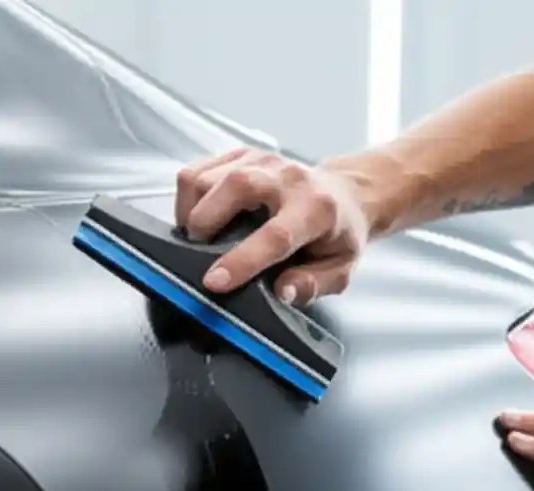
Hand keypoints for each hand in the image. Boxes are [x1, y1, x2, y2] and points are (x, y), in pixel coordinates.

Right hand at [174, 147, 372, 305]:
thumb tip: (281, 292)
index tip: (214, 281)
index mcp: (317, 210)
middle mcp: (289, 178)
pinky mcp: (243, 155)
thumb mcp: (339, 269)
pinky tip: (199, 217)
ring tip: (199, 239)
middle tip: (200, 256)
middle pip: (234, 188)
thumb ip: (313, 284)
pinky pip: (198, 170)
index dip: (242, 260)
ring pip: (208, 177)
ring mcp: (263, 162)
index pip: (275, 235)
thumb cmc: (337, 235)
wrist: (345, 194)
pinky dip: (188, 198)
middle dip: (204, 226)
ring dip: (191, 212)